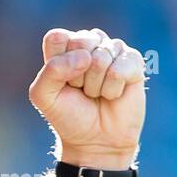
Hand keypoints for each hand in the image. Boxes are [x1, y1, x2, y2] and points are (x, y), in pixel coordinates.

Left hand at [28, 27, 145, 167]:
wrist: (95, 139)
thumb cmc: (68, 115)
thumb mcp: (43, 97)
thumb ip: (50, 72)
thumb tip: (85, 57)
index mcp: (63, 48)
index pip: (57, 37)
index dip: (58, 63)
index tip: (61, 83)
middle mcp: (89, 44)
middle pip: (81, 42)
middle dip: (78, 74)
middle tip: (80, 89)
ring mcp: (112, 51)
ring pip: (101, 57)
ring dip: (95, 84)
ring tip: (95, 94)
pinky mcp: (133, 61)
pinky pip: (121, 68)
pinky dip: (113, 88)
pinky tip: (112, 95)